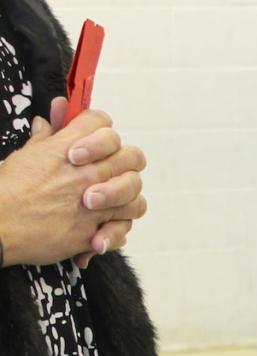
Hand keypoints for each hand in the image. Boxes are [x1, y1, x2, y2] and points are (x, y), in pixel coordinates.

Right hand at [0, 99, 147, 267]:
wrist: (1, 226)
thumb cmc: (10, 191)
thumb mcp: (26, 155)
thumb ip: (45, 137)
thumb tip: (49, 118)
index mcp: (67, 148)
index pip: (101, 121)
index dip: (100, 129)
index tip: (92, 140)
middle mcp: (87, 172)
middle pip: (132, 156)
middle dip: (124, 161)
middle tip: (108, 170)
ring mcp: (95, 201)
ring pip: (135, 192)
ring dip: (126, 196)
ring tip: (108, 202)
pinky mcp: (95, 229)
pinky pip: (124, 225)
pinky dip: (118, 228)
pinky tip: (102, 228)